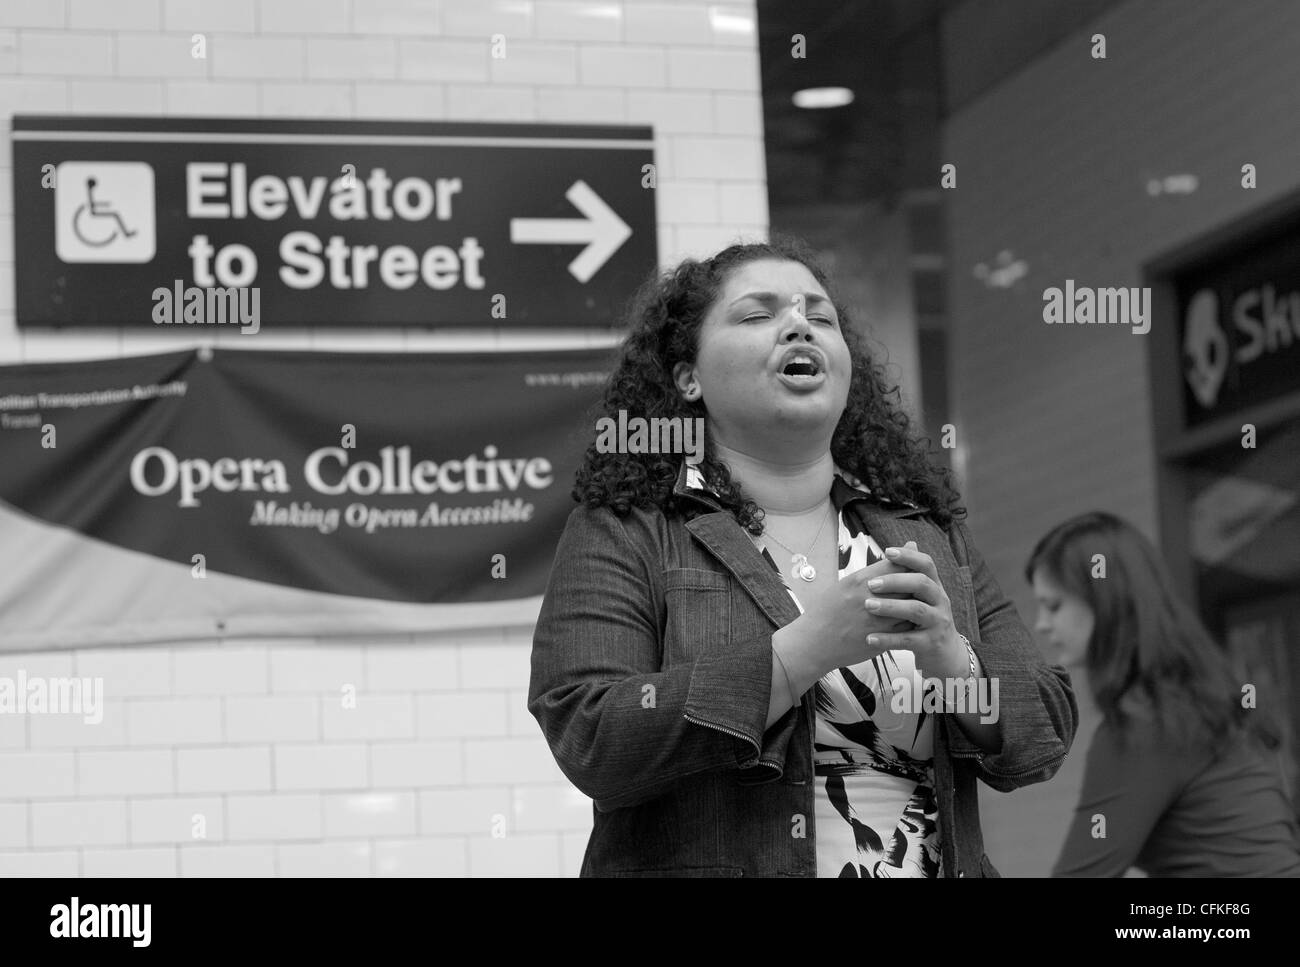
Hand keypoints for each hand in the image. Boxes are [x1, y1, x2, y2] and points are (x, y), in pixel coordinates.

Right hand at [792, 554, 915, 675]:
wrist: (813, 643)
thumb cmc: (828, 610)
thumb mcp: (845, 584)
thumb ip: (874, 571)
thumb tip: (894, 554)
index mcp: (859, 581)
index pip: (896, 565)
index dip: (909, 565)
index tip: (913, 567)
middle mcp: (869, 599)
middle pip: (906, 585)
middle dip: (915, 585)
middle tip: (919, 586)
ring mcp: (876, 620)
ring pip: (910, 607)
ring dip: (916, 604)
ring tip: (916, 602)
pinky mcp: (881, 639)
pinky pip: (906, 628)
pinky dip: (911, 622)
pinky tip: (908, 619)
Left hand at [861, 541, 967, 678]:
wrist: (945, 655)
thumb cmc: (925, 620)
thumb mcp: (922, 596)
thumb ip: (912, 574)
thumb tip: (909, 542)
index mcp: (935, 586)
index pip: (926, 564)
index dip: (908, 556)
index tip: (887, 551)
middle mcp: (940, 601)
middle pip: (921, 584)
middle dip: (895, 581)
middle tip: (871, 584)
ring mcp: (938, 623)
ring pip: (916, 610)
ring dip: (890, 607)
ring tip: (867, 606)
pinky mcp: (931, 644)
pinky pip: (909, 640)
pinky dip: (888, 639)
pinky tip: (869, 638)